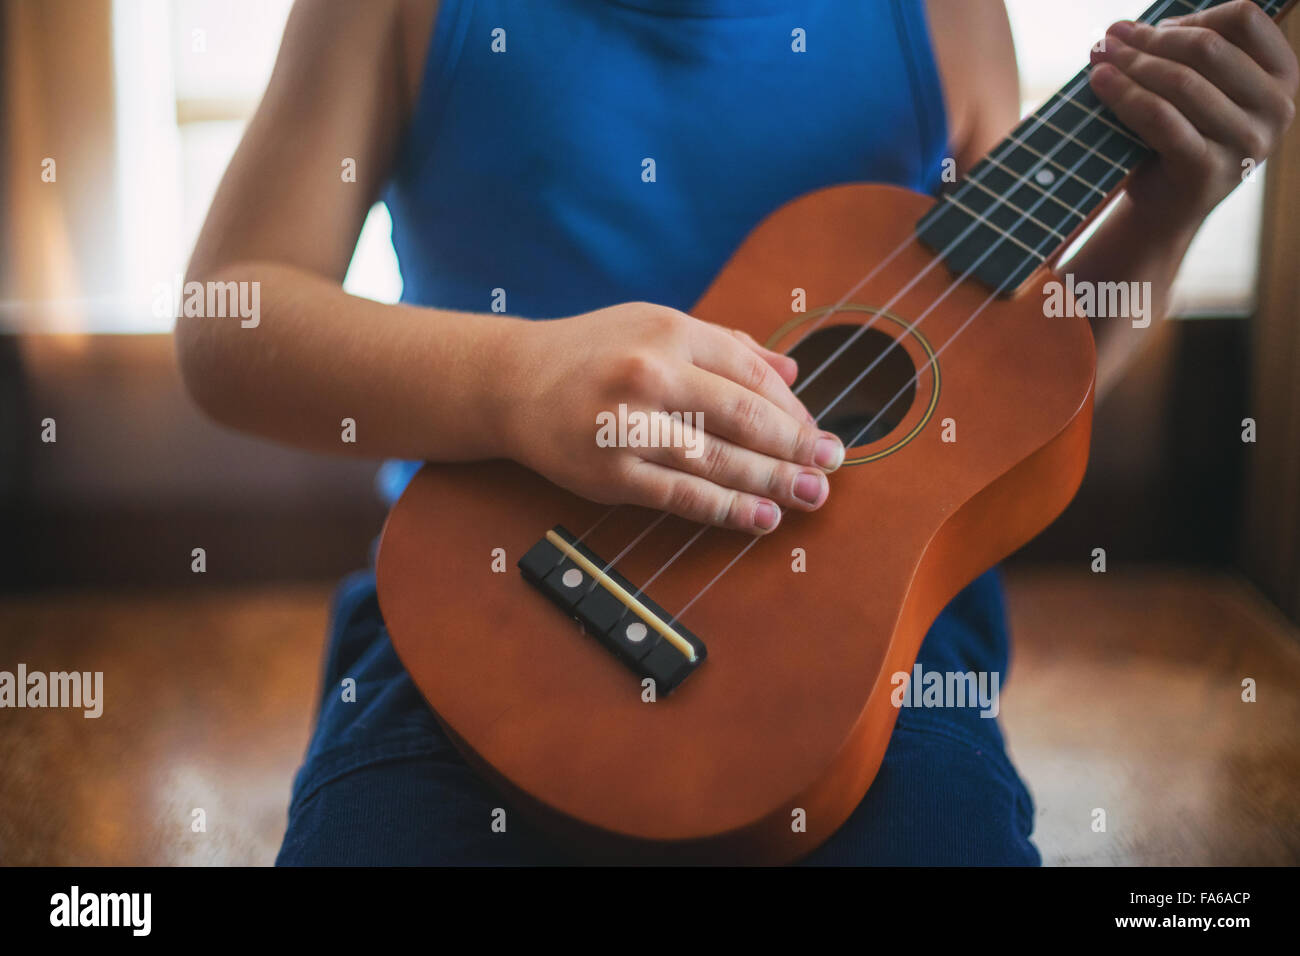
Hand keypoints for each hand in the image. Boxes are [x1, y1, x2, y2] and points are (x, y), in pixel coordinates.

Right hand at [499, 302, 844, 533]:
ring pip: (719, 461)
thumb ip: (725, 347)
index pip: (751, 374)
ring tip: (810, 495)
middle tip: (831, 465)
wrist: (513, 383)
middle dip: (797, 447)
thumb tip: (792, 370)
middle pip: (744, 417)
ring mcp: (628, 427)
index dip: (794, 409)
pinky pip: (683, 496)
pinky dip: (728, 510)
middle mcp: (650, 374)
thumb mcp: (656, 327)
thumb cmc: (593, 353)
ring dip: (773, 483)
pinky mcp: (611, 473)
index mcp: (669, 331)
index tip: (817, 432)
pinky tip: (762, 518)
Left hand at [1089, 0, 1298, 228]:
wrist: (1165, 208)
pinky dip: (1125, 95)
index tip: (1153, 31)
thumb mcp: (1198, 90)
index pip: (1244, 18)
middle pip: (1207, 48)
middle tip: (1109, 41)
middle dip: (1150, 40)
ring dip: (1131, 64)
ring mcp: (1247, 142)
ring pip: (1181, 81)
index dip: (1191, 17)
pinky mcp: (1208, 169)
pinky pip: (1161, 118)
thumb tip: (1121, 28)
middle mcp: (1277, 108)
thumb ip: (1183, 55)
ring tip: (1099, 57)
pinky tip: (1099, 82)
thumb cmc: (1179, 138)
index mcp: (1283, 75)